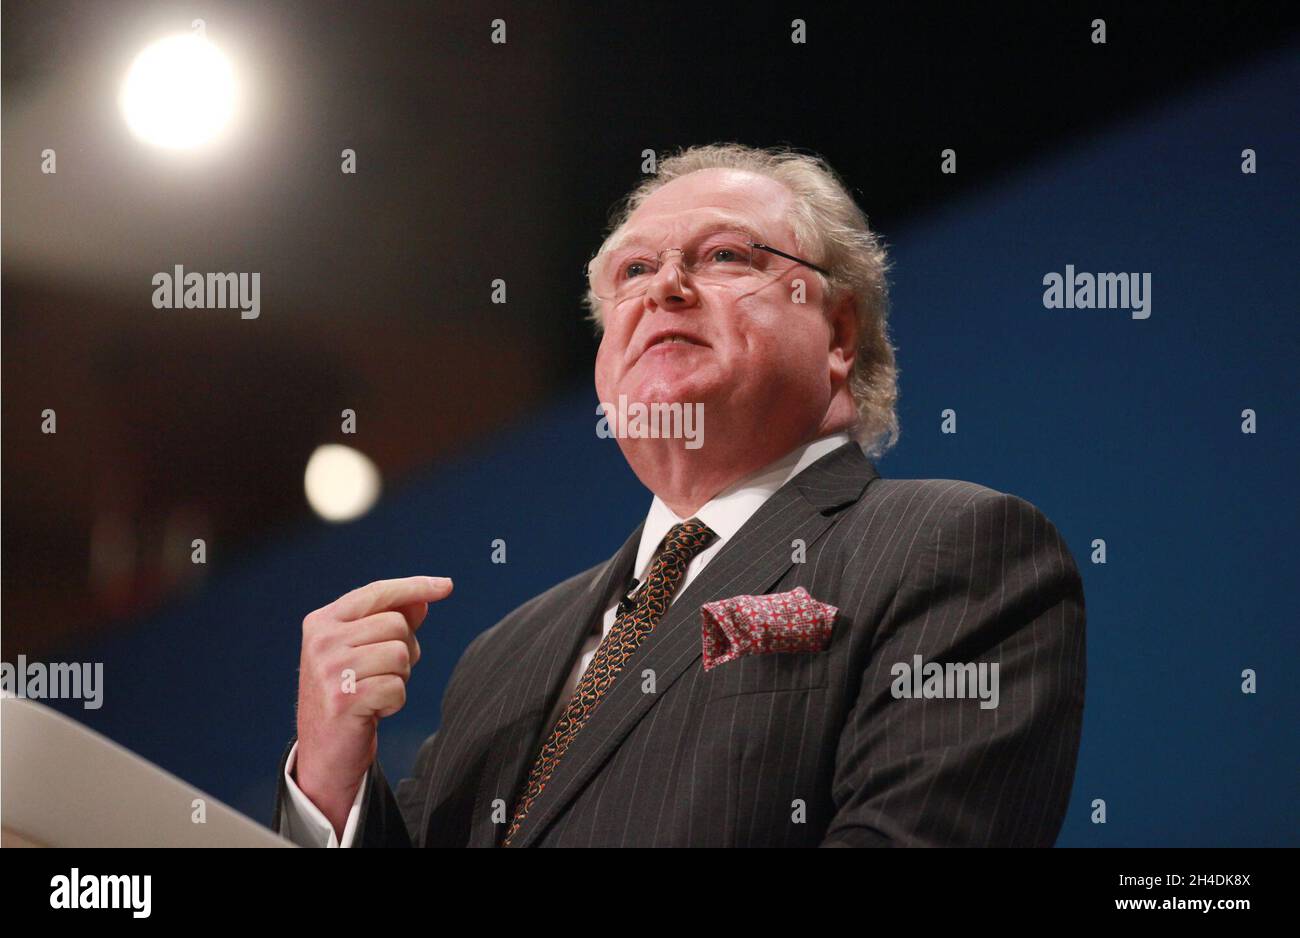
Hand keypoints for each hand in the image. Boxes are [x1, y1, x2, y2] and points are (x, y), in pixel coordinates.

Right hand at [294, 576, 452, 834]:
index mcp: (322, 622)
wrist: (325, 752)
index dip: (415, 587)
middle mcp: (322, 641)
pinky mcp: (344, 699)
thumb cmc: (348, 694)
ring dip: (399, 677)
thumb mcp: (364, 652)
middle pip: (396, 624)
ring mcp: (330, 670)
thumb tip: (423, 599)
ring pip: (400, 654)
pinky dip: (395, 701)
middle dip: (404, 650)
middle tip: (382, 673)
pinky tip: (374, 710)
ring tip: (375, 691)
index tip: (447, 586)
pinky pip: (397, 687)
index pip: (377, 593)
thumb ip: (391, 621)